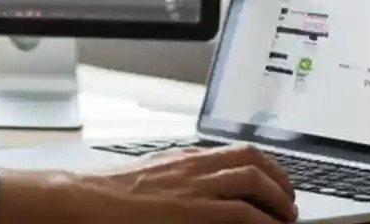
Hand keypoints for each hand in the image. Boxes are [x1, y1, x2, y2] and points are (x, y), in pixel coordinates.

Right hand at [0, 144, 296, 223]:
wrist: (82, 202)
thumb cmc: (105, 196)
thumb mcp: (148, 178)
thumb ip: (175, 180)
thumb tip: (193, 194)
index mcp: (183, 158)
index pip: (236, 152)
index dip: (265, 167)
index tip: (274, 183)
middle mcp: (194, 166)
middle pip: (253, 160)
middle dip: (280, 180)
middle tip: (288, 204)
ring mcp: (195, 187)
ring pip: (255, 182)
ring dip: (279, 201)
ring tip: (284, 219)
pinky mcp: (195, 212)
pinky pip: (244, 214)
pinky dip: (264, 222)